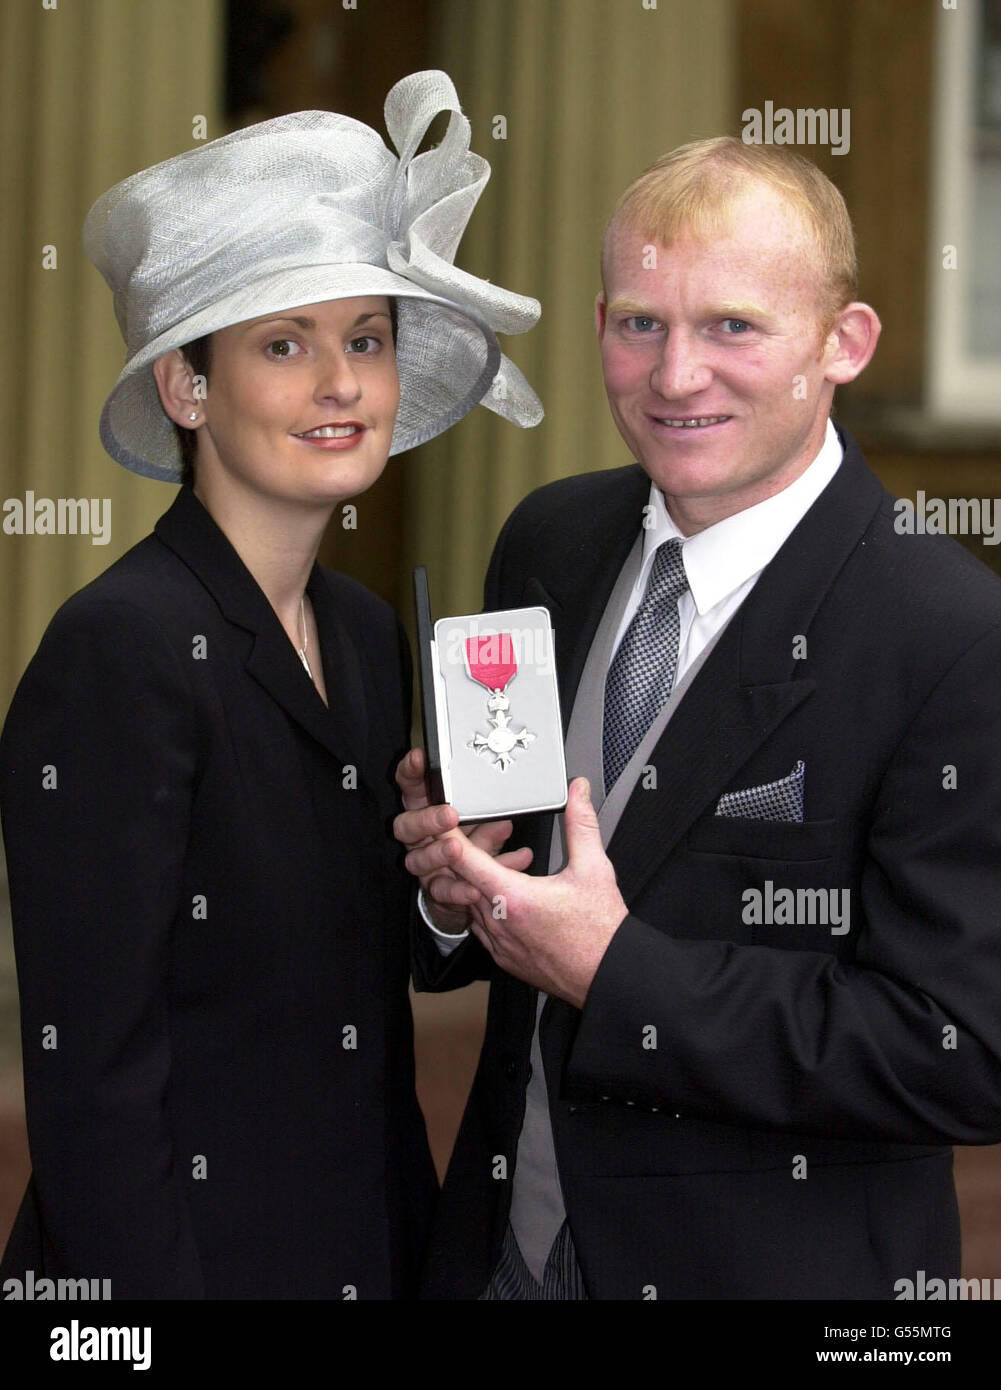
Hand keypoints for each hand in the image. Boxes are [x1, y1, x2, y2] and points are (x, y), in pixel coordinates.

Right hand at [393, 747, 532, 932]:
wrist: (465, 894)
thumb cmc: (470, 850)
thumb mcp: (482, 833)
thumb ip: (490, 827)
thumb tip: (504, 823)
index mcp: (426, 814)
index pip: (411, 788)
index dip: (412, 772)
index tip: (421, 757)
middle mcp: (418, 840)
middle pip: (406, 825)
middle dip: (427, 819)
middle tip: (449, 814)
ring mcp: (423, 867)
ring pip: (417, 860)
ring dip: (438, 854)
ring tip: (457, 850)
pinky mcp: (433, 893)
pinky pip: (441, 892)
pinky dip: (459, 891)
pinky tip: (474, 890)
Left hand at [442, 777, 627, 1006]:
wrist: (609, 975)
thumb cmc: (601, 931)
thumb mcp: (594, 868)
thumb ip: (581, 824)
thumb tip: (577, 792)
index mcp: (514, 898)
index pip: (466, 861)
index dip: (450, 838)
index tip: (443, 822)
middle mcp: (499, 922)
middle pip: (461, 881)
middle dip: (462, 856)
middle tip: (466, 835)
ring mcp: (498, 943)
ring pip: (468, 904)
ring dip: (472, 883)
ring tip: (488, 863)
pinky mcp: (503, 958)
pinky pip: (479, 926)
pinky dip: (482, 907)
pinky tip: (498, 896)